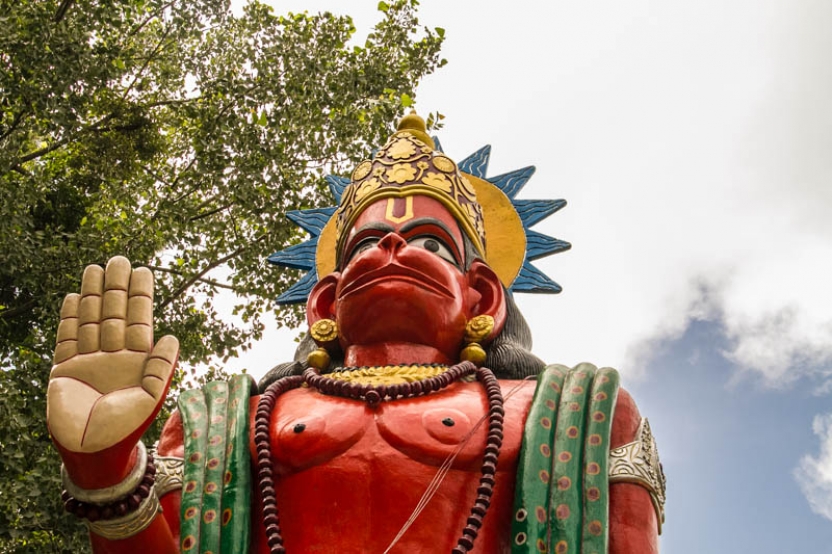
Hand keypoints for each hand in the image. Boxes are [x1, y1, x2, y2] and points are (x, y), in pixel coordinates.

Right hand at [47, 257, 177, 469]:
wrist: (90, 452)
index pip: (138, 320)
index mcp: (137, 361)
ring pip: (91, 319)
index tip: (142, 271)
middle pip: (114, 313)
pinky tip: (75, 296)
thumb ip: (161, 369)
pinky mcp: (64, 369)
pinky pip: (67, 337)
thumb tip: (172, 337)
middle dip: (116, 286)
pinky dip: (70, 317)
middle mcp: (113, 356)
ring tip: (95, 267)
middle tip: (118, 258)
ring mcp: (88, 360)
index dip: (140, 296)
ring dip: (93, 294)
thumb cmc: (125, 430)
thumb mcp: (150, 398)